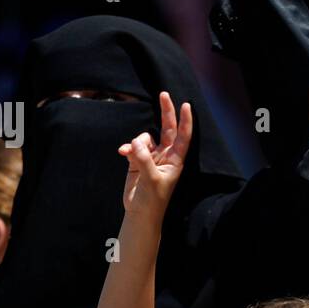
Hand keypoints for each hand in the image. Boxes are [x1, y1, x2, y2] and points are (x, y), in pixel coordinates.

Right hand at [119, 91, 190, 217]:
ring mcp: (151, 157)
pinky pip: (132, 147)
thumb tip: (136, 141)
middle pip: (167, 129)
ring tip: (130, 153)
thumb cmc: (153, 200)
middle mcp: (165, 156)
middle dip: (165, 112)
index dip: (185, 121)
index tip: (186, 104)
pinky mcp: (137, 161)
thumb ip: (145, 160)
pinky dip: (127, 148)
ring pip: (144, 138)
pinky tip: (122, 153)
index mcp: (175, 160)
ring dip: (137, 142)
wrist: (140, 213)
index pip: (183, 137)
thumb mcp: (151, 180)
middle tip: (164, 94)